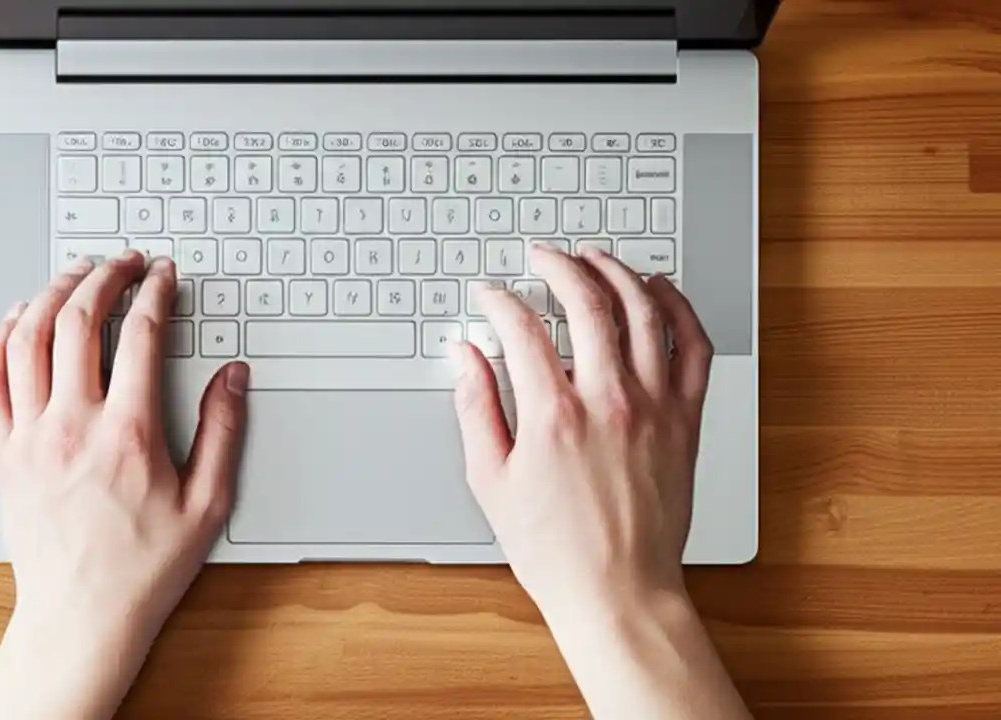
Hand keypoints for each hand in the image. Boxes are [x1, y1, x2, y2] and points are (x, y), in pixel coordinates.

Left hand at [0, 251, 247, 719]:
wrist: (82, 616)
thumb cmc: (144, 567)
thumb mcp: (208, 504)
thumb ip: (224, 431)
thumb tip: (233, 376)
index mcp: (129, 433)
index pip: (139, 334)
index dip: (154, 291)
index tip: (163, 273)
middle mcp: (73, 425)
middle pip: (77, 321)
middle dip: (103, 276)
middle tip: (122, 261)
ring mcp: (30, 436)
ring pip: (27, 339)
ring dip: (51, 294)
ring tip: (74, 274)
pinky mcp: (4, 453)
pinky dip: (0, 339)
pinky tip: (16, 320)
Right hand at [453, 244, 712, 614]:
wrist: (618, 590)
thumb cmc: (555, 547)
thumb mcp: (490, 479)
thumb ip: (475, 406)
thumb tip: (466, 356)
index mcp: (554, 416)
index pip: (523, 328)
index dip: (501, 300)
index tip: (490, 295)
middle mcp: (609, 401)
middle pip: (587, 303)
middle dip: (559, 266)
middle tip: (542, 256)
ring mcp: (655, 407)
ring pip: (644, 312)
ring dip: (617, 273)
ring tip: (594, 258)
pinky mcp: (685, 420)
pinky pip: (694, 346)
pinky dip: (679, 308)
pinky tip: (659, 291)